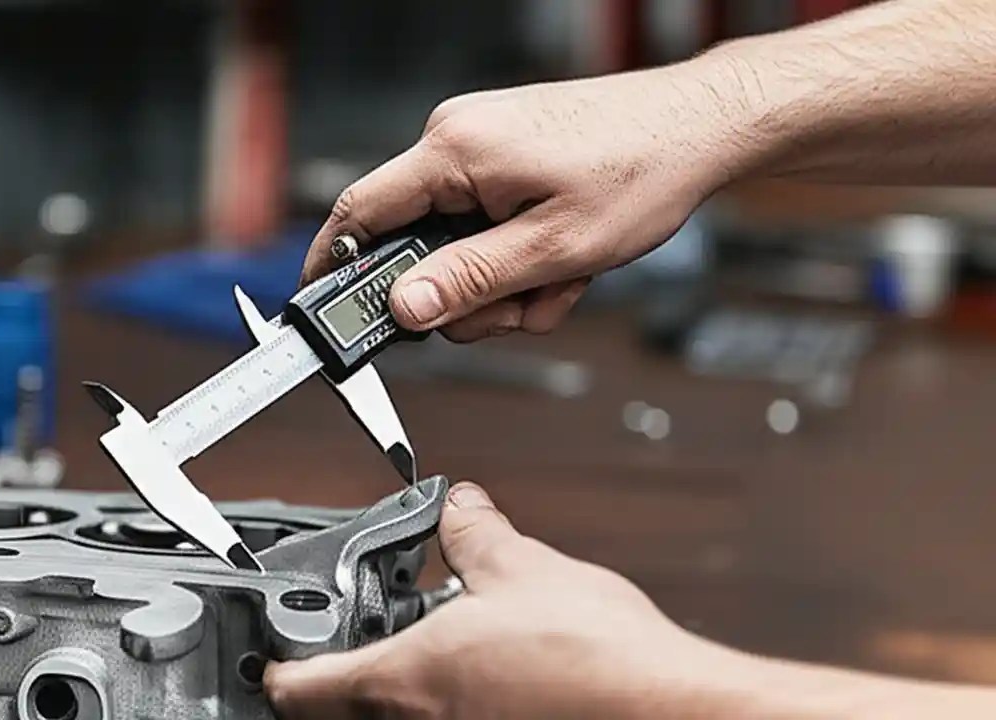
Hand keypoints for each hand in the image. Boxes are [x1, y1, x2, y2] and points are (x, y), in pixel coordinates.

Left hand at [265, 482, 753, 719]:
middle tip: (363, 636)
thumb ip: (474, 533)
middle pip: (335, 713)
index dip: (281, 662)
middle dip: (341, 674)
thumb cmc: (600, 664)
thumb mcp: (522, 569)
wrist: (669, 715)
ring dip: (400, 688)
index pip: (296, 689)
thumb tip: (461, 507)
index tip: (286, 646)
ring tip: (436, 648)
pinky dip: (446, 702)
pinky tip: (489, 679)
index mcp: (405, 682)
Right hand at [300, 57, 752, 341]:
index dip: (332, 267)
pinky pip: (490, 229)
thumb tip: (404, 307)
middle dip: (468, 294)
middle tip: (519, 306)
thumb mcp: (552, 248)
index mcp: (454, 151)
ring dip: (507, 283)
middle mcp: (458, 141)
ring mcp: (485, 149)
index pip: (358, 212)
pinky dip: (524, 259)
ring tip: (561, 278)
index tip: (322, 310)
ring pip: (461, 247)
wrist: (702, 128)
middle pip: (417, 246)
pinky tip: (567, 263)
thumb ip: (469, 281)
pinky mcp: (508, 161)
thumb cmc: (642, 169)